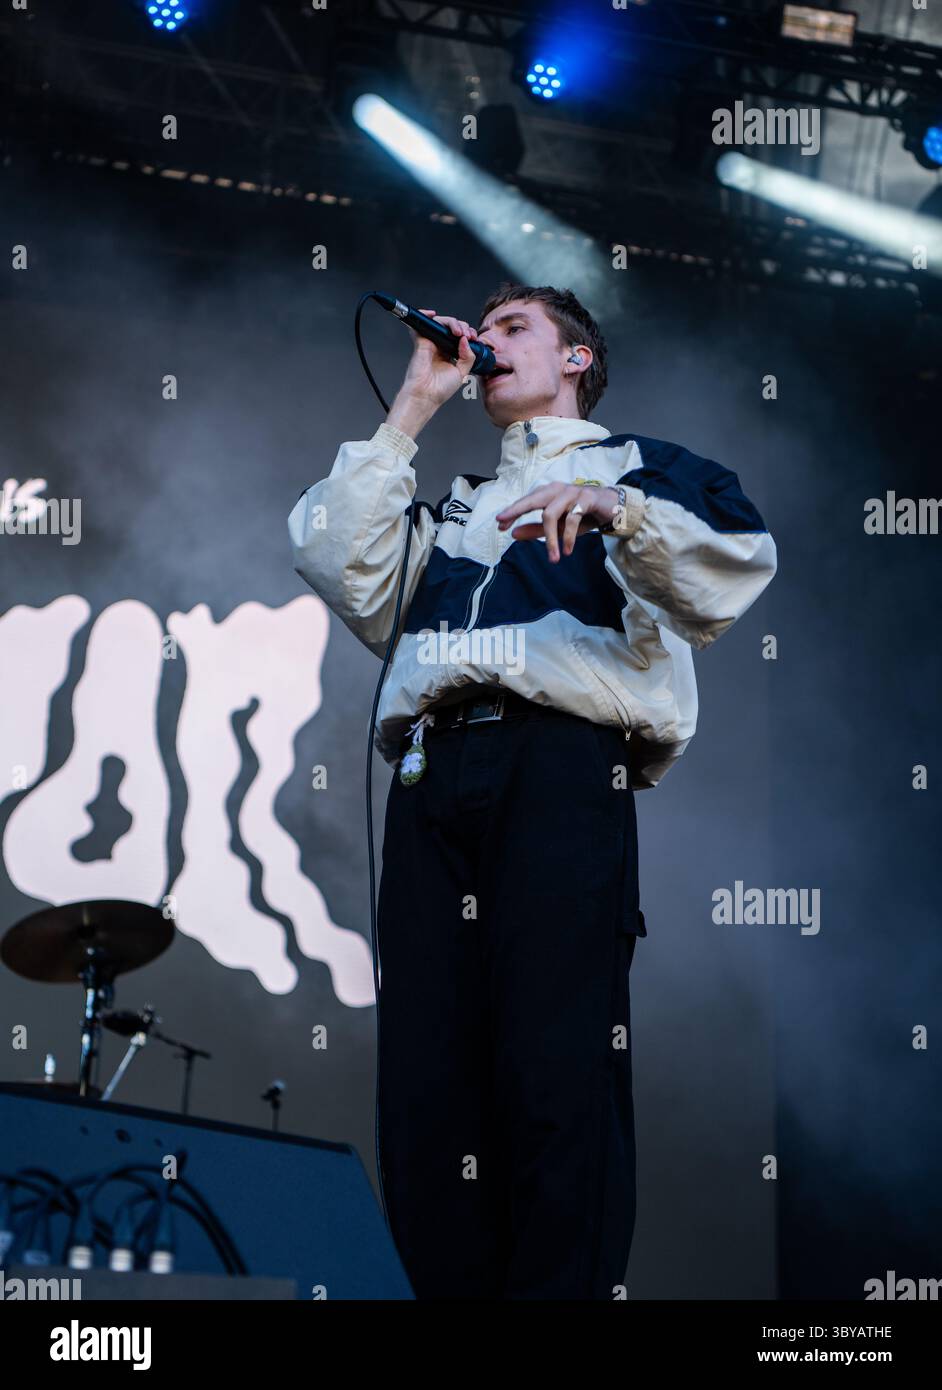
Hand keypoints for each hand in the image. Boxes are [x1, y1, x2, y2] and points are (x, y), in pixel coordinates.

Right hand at [398, 309, 479, 407]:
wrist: (426, 396)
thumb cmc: (440, 389)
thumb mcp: (462, 372)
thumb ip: (468, 356)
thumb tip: (466, 340)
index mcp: (449, 354)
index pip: (459, 336)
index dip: (468, 333)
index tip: (474, 339)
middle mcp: (439, 347)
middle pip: (451, 327)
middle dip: (463, 326)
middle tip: (468, 335)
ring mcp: (430, 343)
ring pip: (440, 323)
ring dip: (452, 322)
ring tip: (459, 331)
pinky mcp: (421, 342)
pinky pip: (423, 324)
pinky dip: (426, 315)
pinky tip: (433, 315)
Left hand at [496, 482, 618, 562]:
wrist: (613, 509)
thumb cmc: (583, 515)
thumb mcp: (558, 526)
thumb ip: (536, 530)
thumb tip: (513, 534)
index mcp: (549, 493)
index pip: (526, 501)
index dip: (512, 512)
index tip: (499, 524)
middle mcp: (558, 489)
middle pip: (532, 499)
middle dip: (516, 511)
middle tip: (504, 525)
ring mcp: (572, 492)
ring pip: (551, 513)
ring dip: (550, 539)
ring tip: (552, 558)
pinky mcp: (587, 498)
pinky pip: (572, 518)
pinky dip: (568, 537)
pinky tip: (567, 551)